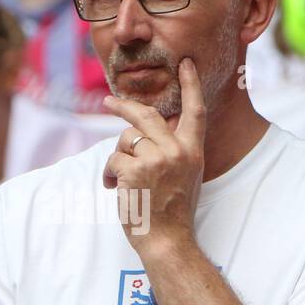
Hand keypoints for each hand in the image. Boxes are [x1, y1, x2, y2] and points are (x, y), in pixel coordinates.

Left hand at [101, 57, 205, 252]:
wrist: (167, 241)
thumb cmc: (172, 212)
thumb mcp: (185, 176)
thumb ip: (174, 150)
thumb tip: (150, 130)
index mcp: (193, 151)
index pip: (195, 111)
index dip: (191, 85)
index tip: (186, 64)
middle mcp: (177, 151)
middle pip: (146, 115)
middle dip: (124, 106)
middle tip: (109, 102)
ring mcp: (156, 159)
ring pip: (126, 139)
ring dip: (117, 157)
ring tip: (121, 179)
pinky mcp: (135, 170)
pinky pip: (113, 159)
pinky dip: (109, 174)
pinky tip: (115, 189)